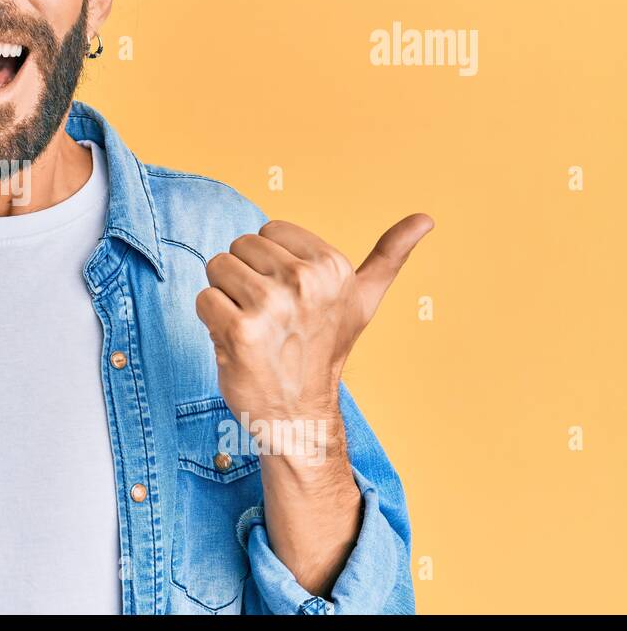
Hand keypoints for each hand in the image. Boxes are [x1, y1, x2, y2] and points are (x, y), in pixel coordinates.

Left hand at [195, 213, 433, 429]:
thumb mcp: (363, 300)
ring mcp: (273, 306)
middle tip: (268, 316)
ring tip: (253, 327)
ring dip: (226, 298)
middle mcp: (306, 282)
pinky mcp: (240, 331)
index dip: (268, 262)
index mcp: (333, 266)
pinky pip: (204, 299)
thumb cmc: (324, 350)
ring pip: (217, 268)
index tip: (288, 296)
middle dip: (244, 278)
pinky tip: (235, 343)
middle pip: (239, 246)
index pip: (267, 230)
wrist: (299, 413)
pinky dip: (211, 320)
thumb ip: (389, 256)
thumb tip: (426, 217)